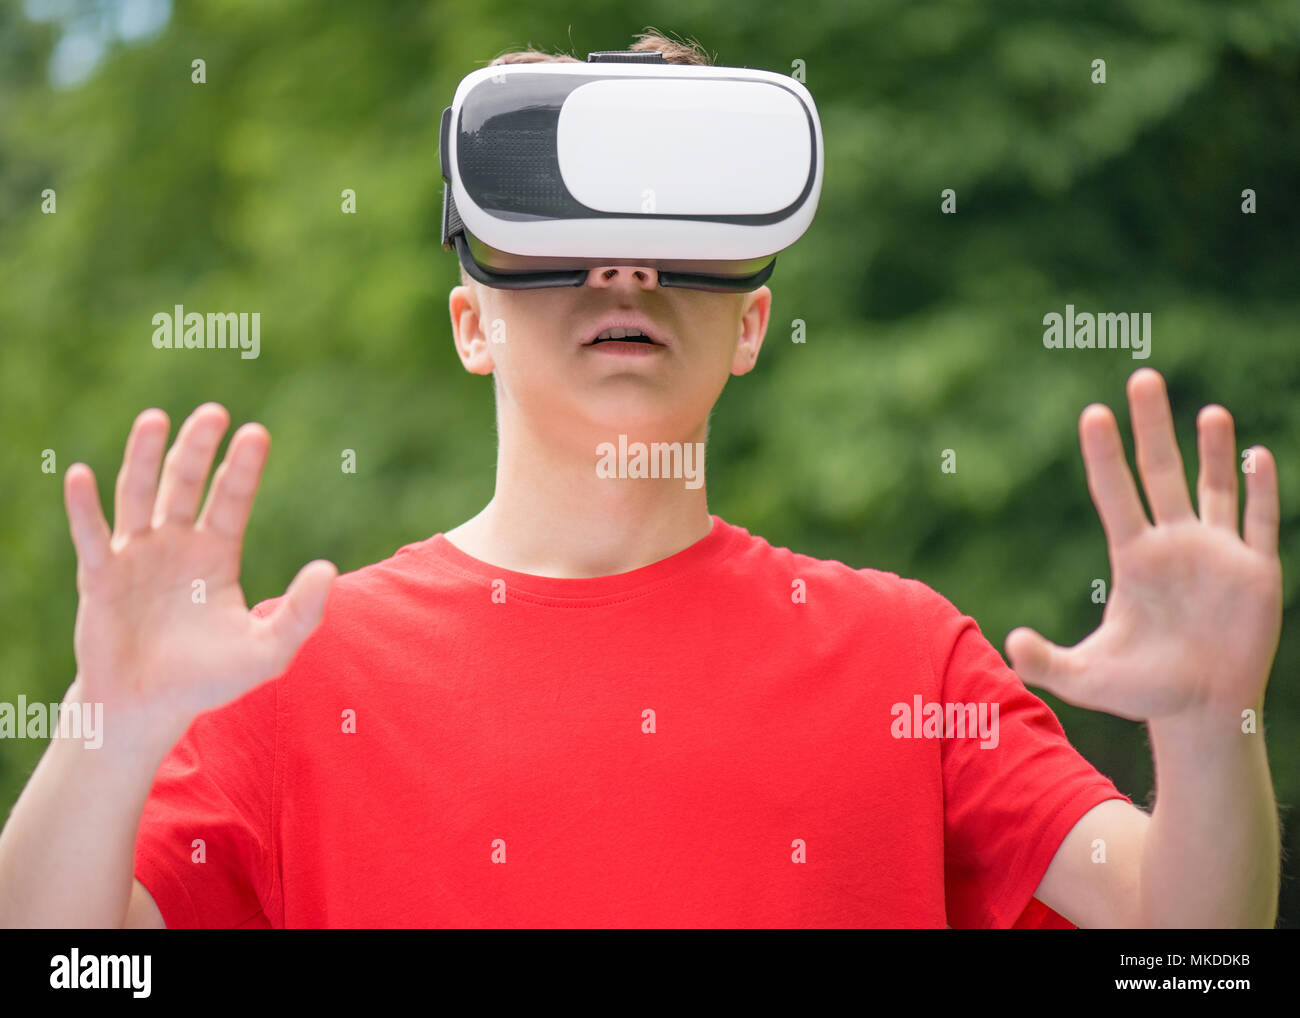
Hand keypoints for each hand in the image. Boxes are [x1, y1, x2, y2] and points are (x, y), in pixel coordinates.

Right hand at [63, 404, 335, 744]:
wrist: (149, 710)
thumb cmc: (210, 678)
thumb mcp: (269, 650)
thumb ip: (302, 613)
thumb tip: (328, 568)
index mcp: (216, 553)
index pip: (231, 499)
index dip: (243, 467)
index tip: (256, 432)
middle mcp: (176, 544)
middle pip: (187, 483)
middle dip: (200, 448)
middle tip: (214, 412)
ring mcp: (135, 556)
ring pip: (140, 495)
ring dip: (145, 457)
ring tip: (155, 417)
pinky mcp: (99, 577)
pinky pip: (92, 536)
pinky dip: (84, 507)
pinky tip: (80, 475)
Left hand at [1005, 368, 1281, 722]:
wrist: (1201, 712)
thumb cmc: (1142, 692)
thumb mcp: (1086, 678)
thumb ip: (1045, 661)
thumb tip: (1009, 642)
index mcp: (1133, 557)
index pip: (1114, 493)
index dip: (1104, 455)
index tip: (1092, 413)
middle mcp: (1174, 544)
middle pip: (1160, 472)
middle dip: (1151, 426)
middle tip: (1141, 377)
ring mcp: (1216, 554)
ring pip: (1214, 487)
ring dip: (1213, 449)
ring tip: (1207, 411)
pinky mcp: (1256, 571)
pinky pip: (1259, 521)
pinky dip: (1262, 489)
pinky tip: (1258, 454)